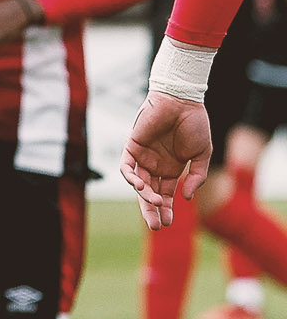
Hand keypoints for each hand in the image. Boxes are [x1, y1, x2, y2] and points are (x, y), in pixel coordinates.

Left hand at [121, 92, 212, 228]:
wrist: (182, 101)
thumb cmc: (194, 124)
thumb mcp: (202, 155)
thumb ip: (197, 176)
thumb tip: (186, 197)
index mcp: (171, 169)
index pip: (165, 194)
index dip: (166, 209)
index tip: (169, 224)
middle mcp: (155, 165)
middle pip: (150, 193)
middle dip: (152, 211)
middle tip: (157, 226)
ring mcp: (143, 156)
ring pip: (138, 183)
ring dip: (144, 196)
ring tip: (156, 204)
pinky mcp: (132, 146)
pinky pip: (126, 166)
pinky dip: (131, 177)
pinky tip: (141, 187)